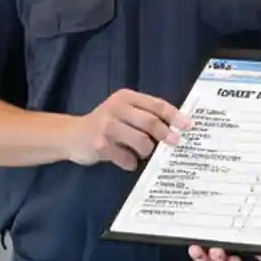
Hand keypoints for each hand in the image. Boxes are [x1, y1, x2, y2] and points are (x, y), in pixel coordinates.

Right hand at [65, 89, 192, 170]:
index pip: (156, 104)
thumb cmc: (106, 124)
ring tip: (143, 153)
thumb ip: (144, 115)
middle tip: (175, 142)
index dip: (175, 116)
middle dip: (166, 134)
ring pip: (141, 141)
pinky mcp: (100, 145)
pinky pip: (126, 158)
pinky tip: (128, 161)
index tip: (189, 126)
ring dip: (147, 151)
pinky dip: (131, 163)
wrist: (72, 135)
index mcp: (126, 97)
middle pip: (150, 122)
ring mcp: (107, 127)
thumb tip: (176, 127)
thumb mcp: (123, 111)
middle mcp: (116, 108)